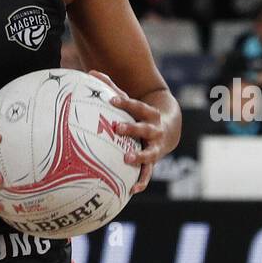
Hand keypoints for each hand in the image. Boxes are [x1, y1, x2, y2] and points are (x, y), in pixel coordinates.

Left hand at [87, 70, 163, 194]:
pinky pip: (148, 173)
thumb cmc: (141, 115)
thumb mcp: (131, 102)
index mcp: (148, 114)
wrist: (169, 130)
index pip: (137, 106)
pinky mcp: (153, 162)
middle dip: (132, 128)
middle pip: (144, 128)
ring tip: (126, 159)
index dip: (124, 103)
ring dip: (139, 156)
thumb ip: (113, 89)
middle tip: (116, 128)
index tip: (110, 101)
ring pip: (149, 153)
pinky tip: (133, 190)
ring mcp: (155, 147)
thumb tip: (91, 73)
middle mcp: (154, 130)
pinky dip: (142, 181)